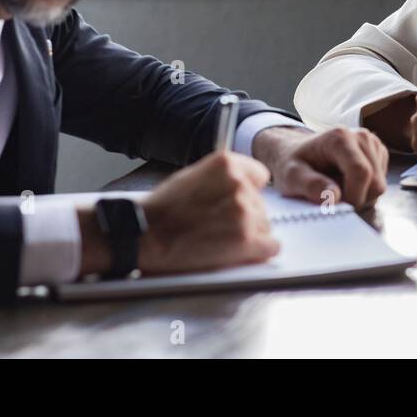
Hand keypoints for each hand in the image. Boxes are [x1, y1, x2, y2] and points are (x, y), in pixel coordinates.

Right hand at [135, 151, 279, 274]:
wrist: (145, 235)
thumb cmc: (163, 209)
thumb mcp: (193, 175)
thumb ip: (222, 177)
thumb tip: (245, 185)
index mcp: (227, 163)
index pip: (260, 175)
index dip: (248, 191)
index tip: (235, 202)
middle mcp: (239, 184)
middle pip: (261, 204)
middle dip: (245, 216)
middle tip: (217, 225)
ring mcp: (244, 212)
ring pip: (265, 226)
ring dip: (249, 235)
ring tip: (219, 239)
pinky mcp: (246, 239)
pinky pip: (271, 247)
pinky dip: (258, 252)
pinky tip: (237, 252)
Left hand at [254, 126, 387, 208]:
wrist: (297, 152)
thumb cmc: (294, 164)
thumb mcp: (292, 176)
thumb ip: (310, 185)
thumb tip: (334, 197)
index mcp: (340, 137)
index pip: (361, 172)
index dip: (353, 196)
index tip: (336, 206)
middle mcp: (360, 136)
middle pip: (375, 182)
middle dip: (357, 198)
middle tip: (334, 198)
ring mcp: (372, 144)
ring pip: (380, 185)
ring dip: (362, 195)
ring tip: (339, 188)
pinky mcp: (378, 153)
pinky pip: (380, 183)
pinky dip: (366, 190)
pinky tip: (348, 183)